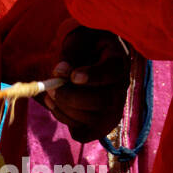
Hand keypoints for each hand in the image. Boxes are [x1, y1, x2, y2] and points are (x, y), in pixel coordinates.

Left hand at [41, 25, 129, 142]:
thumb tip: (60, 72)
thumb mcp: (79, 41)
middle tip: (51, 87)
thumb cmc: (84, 49)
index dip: (93, 77)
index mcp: (118, 63)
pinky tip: (57, 105)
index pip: (112, 72)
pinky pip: (82, 132)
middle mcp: (121, 91)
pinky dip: (65, 120)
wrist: (91, 64)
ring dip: (64, 108)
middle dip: (71, 97)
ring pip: (91, 119)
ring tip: (50, 93)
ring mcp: (112, 112)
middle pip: (102, 102)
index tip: (73, 76)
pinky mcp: (99, 128)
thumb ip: (71, 53)